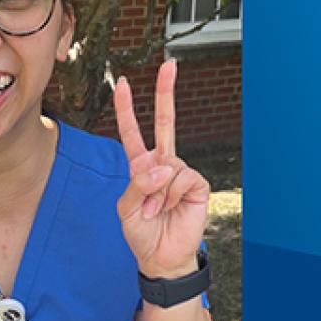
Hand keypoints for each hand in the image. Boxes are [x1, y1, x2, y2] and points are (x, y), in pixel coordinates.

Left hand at [113, 60, 209, 277]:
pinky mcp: (196, 184)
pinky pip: (181, 179)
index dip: (127, 109)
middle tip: (169, 65)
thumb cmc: (141, 232)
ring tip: (156, 211)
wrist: (161, 256)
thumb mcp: (126, 209)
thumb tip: (162, 168)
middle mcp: (162, 164)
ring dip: (157, 193)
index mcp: (140, 166)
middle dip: (166, 92)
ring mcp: (180, 172)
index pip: (132, 132)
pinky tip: (171, 209)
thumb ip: (137, 186)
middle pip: (166, 122)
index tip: (123, 83)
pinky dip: (171, 196)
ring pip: (167, 166)